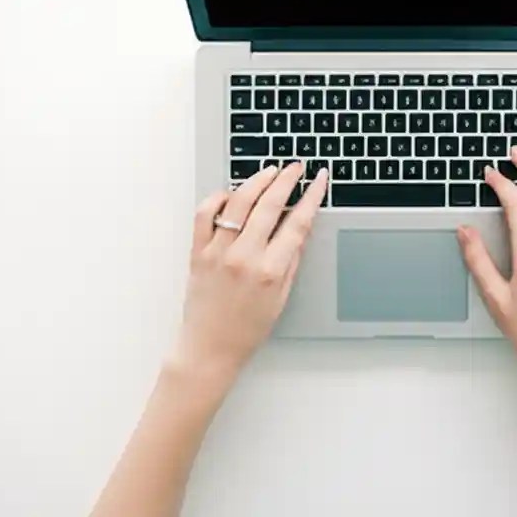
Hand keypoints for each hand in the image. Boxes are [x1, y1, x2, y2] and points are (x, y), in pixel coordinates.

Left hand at [172, 163, 327, 378]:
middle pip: (270, 204)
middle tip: (296, 167)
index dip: (312, 196)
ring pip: (238, 201)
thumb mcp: (281, 297)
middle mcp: (244, 257)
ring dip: (257, 181)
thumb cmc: (246, 330)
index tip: (319, 180)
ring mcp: (218, 252)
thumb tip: (301, 228)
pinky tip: (231, 193)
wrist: (209, 348)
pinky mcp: (197, 251)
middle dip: (287, 179)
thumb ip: (292, 260)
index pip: (298, 222)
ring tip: (269, 172)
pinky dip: (218, 197)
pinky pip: (205, 213)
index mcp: (271, 270)